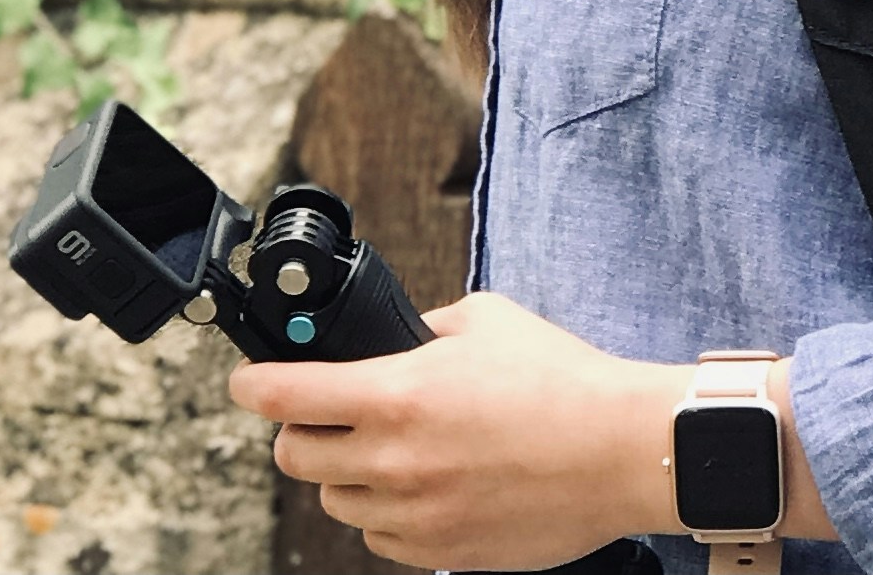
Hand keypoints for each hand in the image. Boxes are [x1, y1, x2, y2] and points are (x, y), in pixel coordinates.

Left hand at [231, 292, 678, 570]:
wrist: (621, 450)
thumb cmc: (564, 382)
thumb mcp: (486, 321)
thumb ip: (423, 329)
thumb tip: (394, 338)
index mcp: (396, 395)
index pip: (281, 395)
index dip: (253, 384)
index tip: (251, 382)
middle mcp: (393, 460)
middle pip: (293, 456)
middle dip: (303, 431)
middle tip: (331, 416)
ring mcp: (414, 513)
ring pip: (335, 501)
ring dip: (349, 475)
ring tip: (395, 452)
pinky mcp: (440, 551)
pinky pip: (379, 538)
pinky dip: (388, 513)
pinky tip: (426, 487)